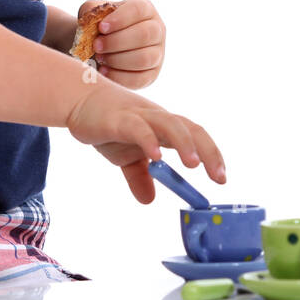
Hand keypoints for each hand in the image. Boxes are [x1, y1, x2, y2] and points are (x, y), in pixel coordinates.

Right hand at [67, 75, 224, 203]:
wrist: (78, 100)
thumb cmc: (108, 124)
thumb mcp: (125, 156)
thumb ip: (139, 176)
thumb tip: (148, 200)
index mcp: (164, 127)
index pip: (196, 136)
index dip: (212, 154)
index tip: (222, 178)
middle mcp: (157, 118)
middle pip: (191, 129)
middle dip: (209, 151)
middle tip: (218, 176)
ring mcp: (139, 116)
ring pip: (170, 124)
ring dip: (184, 143)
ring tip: (193, 164)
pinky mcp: (119, 119)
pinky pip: (138, 128)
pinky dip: (148, 141)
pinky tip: (155, 157)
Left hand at [77, 0, 164, 89]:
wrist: (101, 49)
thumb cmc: (100, 28)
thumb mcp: (94, 14)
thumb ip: (91, 11)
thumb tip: (90, 17)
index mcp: (146, 10)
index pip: (139, 9)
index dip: (120, 18)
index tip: (101, 27)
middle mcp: (157, 30)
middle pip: (145, 34)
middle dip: (117, 42)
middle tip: (96, 46)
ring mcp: (158, 53)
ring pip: (145, 58)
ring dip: (118, 60)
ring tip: (99, 58)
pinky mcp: (151, 74)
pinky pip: (140, 78)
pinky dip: (119, 76)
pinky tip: (104, 71)